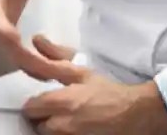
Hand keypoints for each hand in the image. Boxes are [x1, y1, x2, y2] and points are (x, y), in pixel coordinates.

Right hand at [0, 0, 70, 80]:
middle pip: (15, 55)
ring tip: (75, 71)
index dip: (9, 36)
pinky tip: (68, 64)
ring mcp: (5, 45)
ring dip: (49, 71)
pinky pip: (30, 65)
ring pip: (24, 64)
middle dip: (42, 65)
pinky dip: (49, 68)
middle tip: (71, 70)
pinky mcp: (15, 51)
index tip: (28, 40)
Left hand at [22, 36, 166, 134]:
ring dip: (54, 130)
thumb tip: (37, 40)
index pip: (29, 108)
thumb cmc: (109, 92)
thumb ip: (55, 59)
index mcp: (60, 102)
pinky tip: (77, 129)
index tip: (43, 103)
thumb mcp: (82, 73)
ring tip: (68, 122)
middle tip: (57, 113)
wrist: (137, 114)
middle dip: (42, 119)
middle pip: (37, 126)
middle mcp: (62, 125)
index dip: (35, 105)